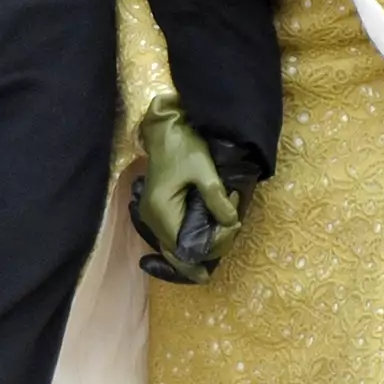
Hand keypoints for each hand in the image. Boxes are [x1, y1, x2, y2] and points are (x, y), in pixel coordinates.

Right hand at [129, 95, 257, 285]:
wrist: (164, 130)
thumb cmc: (183, 146)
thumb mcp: (205, 171)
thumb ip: (217, 200)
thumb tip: (231, 223)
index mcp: (160, 211)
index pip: (185, 248)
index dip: (211, 246)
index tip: (232, 227)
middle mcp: (152, 219)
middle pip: (178, 254)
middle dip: (206, 251)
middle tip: (231, 231)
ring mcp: (151, 217)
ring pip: (174, 248)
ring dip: (199, 246)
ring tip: (224, 235)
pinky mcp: (157, 211)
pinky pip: (172, 236)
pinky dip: (189, 240)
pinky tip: (205, 239)